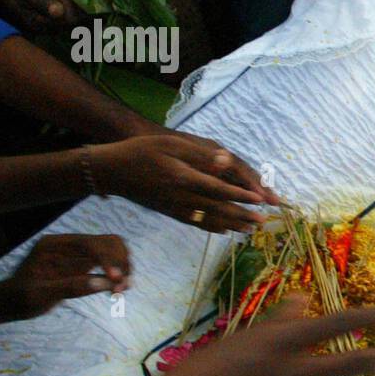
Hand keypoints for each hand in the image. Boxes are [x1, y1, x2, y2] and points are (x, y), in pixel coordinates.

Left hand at [0, 234, 130, 320]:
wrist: (10, 302)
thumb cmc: (19, 299)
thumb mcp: (39, 296)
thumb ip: (70, 287)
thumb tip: (104, 283)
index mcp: (53, 245)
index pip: (88, 244)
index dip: (106, 259)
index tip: (116, 279)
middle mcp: (68, 244)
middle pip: (106, 242)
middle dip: (119, 262)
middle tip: (122, 286)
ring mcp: (77, 254)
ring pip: (112, 249)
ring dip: (123, 267)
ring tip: (122, 289)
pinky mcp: (83, 264)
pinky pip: (108, 263)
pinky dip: (118, 274)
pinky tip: (117, 289)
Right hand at [89, 134, 280, 232]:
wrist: (111, 171)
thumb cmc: (141, 151)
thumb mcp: (170, 144)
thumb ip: (199, 155)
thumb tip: (224, 159)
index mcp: (184, 178)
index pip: (220, 190)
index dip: (241, 196)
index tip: (259, 200)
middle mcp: (182, 197)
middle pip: (218, 209)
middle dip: (242, 216)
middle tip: (263, 221)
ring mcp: (175, 207)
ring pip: (209, 219)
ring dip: (231, 225)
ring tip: (250, 230)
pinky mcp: (169, 212)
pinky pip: (195, 223)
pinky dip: (212, 227)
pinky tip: (223, 231)